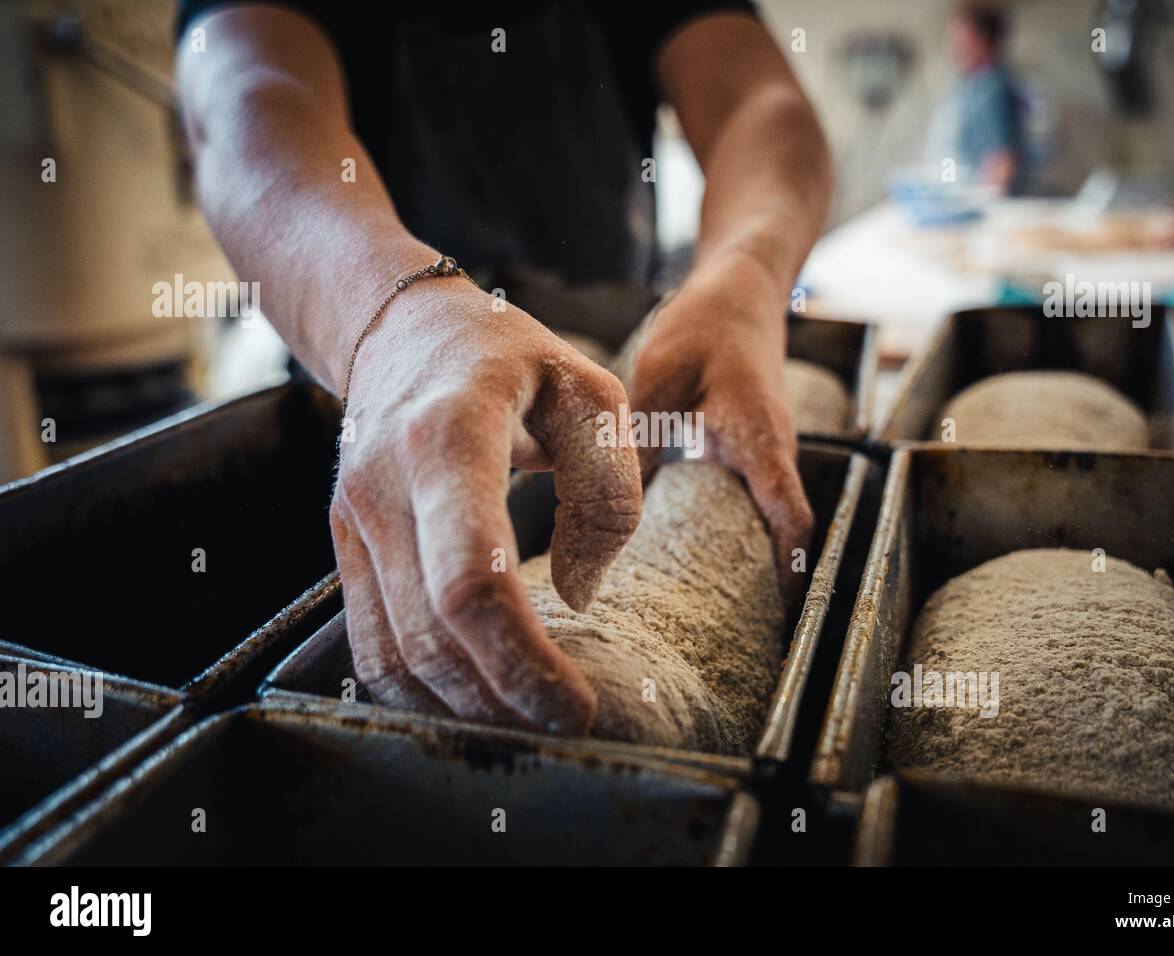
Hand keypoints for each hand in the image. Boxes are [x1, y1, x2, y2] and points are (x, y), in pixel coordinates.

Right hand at [331, 275, 641, 731]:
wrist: (401, 328)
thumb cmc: (508, 357)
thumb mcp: (590, 393)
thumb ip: (605, 490)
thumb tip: (580, 595)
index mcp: (449, 438)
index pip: (469, 578)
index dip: (521, 659)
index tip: (576, 704)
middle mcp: (384, 487)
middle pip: (430, 634)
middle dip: (501, 700)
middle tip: (567, 727)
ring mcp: (352, 519)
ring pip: (391, 654)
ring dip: (459, 709)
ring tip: (526, 726)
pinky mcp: (343, 544)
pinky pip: (369, 643)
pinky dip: (418, 691)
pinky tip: (471, 704)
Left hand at [629, 258, 812, 602]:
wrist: (737, 286)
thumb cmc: (704, 325)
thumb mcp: (658, 378)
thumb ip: (637, 440)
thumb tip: (603, 509)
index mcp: (759, 440)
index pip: (791, 519)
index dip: (789, 573)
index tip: (781, 620)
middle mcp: (771, 453)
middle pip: (781, 533)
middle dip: (767, 584)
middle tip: (731, 635)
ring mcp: (763, 452)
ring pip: (765, 519)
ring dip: (748, 560)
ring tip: (708, 611)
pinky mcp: (747, 446)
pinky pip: (748, 500)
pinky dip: (730, 531)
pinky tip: (688, 553)